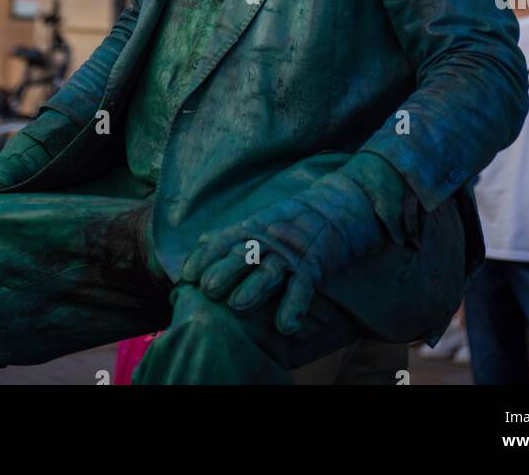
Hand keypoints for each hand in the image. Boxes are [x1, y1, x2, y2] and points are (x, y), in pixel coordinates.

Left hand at [180, 174, 388, 334]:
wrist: (343, 203)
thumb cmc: (299, 216)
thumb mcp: (264, 219)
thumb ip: (234, 233)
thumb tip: (201, 240)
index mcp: (256, 227)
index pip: (225, 240)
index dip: (206, 256)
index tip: (186, 274)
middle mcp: (270, 238)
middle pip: (244, 254)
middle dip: (225, 271)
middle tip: (207, 289)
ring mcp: (292, 251)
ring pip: (270, 270)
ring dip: (254, 288)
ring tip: (238, 305)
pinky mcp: (315, 263)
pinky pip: (303, 286)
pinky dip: (294, 305)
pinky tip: (285, 325)